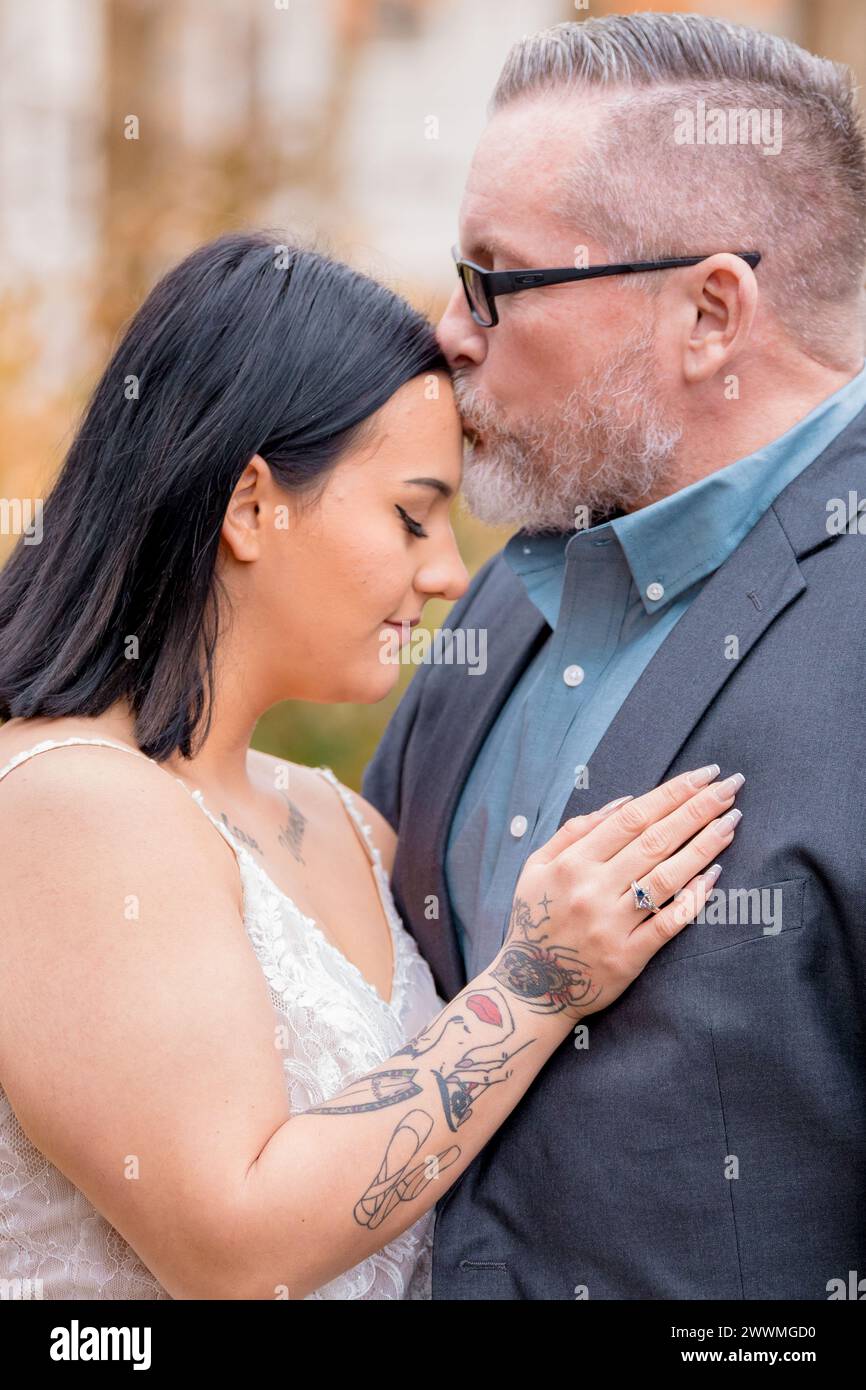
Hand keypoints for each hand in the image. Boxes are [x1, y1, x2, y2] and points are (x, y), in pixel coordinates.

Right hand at [495, 765, 740, 1018]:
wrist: (530, 988)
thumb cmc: (536, 919)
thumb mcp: (536, 867)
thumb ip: (574, 831)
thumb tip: (625, 801)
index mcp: (571, 863)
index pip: (631, 818)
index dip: (672, 793)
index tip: (705, 775)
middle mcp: (592, 890)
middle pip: (655, 841)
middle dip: (698, 809)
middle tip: (732, 786)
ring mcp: (612, 924)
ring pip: (666, 877)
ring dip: (704, 846)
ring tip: (732, 821)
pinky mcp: (629, 957)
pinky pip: (668, 923)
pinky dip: (694, 898)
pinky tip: (715, 874)